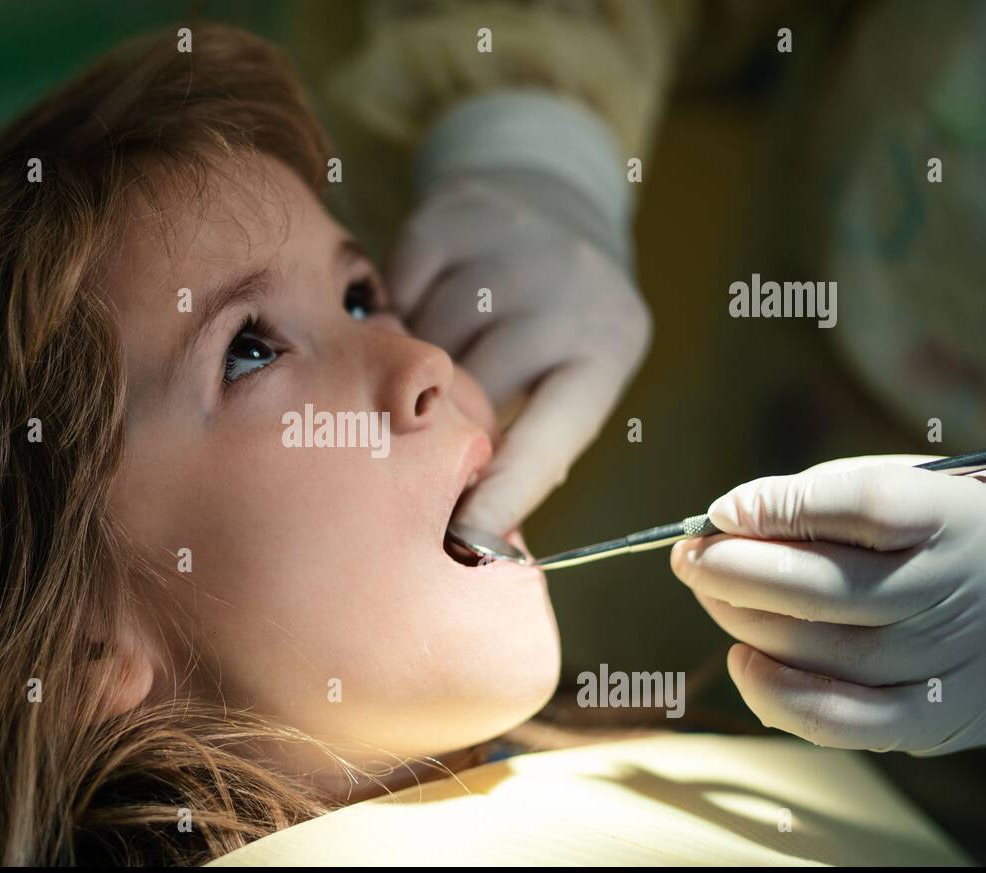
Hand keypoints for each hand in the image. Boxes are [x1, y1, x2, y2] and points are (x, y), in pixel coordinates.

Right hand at [386, 167, 650, 534]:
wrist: (555, 201)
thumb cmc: (559, 324)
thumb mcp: (572, 378)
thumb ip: (531, 444)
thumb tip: (472, 533)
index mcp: (607, 350)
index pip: (548, 440)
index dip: (504, 495)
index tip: (465, 542)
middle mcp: (569, 293)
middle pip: (474, 386)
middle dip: (441, 424)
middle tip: (416, 446)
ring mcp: (512, 246)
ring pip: (430, 337)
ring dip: (413, 365)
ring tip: (415, 371)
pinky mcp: (456, 213)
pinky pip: (400, 287)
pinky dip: (395, 309)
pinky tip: (412, 312)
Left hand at [671, 455, 985, 755]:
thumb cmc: (925, 537)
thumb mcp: (893, 490)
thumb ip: (818, 500)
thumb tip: (728, 522)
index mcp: (952, 517)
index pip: (869, 506)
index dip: (783, 508)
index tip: (723, 511)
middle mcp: (957, 591)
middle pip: (827, 588)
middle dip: (734, 571)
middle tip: (690, 557)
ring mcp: (948, 660)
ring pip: (822, 651)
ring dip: (742, 622)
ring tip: (709, 594)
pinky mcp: (931, 718)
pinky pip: (838, 719)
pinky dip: (774, 692)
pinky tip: (742, 659)